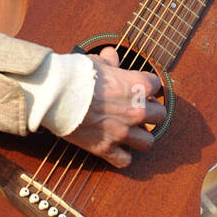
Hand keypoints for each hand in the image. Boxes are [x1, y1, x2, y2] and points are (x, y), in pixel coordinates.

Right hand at [62, 46, 165, 168]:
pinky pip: (125, 161)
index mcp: (138, 86)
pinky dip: (121, 157)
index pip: (157, 85)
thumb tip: (112, 55)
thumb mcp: (96, 62)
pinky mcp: (106, 148)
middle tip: (136, 111)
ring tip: (129, 133)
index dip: (146, 86)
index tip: (137, 89)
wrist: (56, 94)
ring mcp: (123, 132)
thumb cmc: (76, 75)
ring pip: (148, 142)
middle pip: (160, 116)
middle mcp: (137, 111)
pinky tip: (114, 149)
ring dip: (140, 137)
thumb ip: (110, 61)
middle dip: (150, 113)